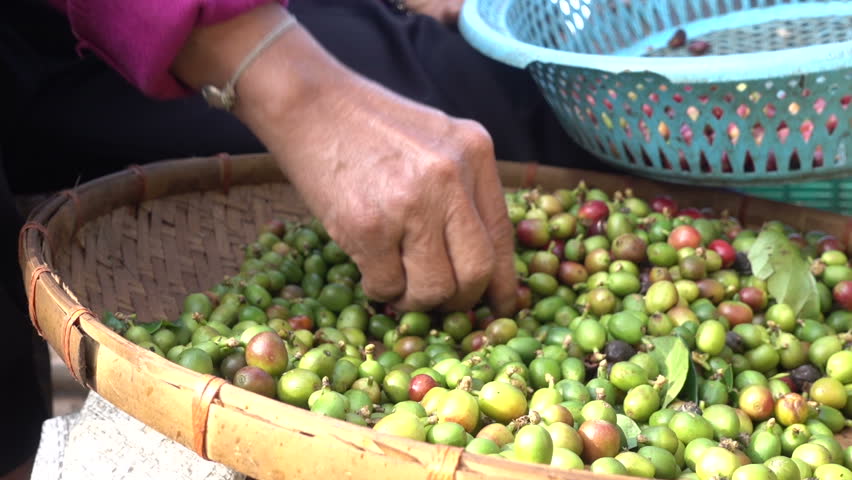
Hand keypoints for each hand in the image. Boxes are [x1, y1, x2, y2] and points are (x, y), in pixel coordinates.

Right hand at [173, 4, 516, 315]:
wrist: (308, 103)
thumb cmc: (369, 125)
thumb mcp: (435, 141)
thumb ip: (462, 189)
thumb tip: (482, 261)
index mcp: (475, 152)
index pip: (502, 234)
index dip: (503, 281)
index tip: (500, 306)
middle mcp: (451, 178)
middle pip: (477, 271)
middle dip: (460, 300)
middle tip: (439, 300)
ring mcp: (410, 203)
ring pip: (435, 288)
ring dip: (416, 299)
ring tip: (397, 281)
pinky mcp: (368, 226)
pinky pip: (388, 286)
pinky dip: (380, 290)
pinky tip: (370, 271)